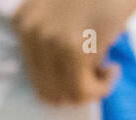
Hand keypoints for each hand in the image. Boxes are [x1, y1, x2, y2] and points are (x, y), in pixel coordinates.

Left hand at [12, 0, 135, 104]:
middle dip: (73, 88)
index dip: (62, 79)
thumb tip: (62, 84)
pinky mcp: (75, 49)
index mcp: (23, 21)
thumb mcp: (64, 8)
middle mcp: (30, 31)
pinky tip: (112, 70)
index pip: (34, 74)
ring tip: (106, 71)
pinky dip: (101, 88)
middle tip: (96, 72)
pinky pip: (82, 91)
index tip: (85, 67)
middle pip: (45, 89)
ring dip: (89, 91)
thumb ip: (55, 37)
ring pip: (63, 94)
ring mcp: (50, 41)